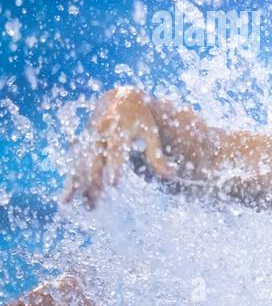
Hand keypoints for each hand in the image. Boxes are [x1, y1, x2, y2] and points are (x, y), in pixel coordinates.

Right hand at [61, 86, 176, 208]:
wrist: (119, 98)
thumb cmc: (140, 118)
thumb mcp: (150, 133)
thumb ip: (156, 155)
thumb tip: (171, 176)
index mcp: (119, 129)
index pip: (116, 150)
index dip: (115, 166)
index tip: (114, 184)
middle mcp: (100, 134)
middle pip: (95, 160)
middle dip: (94, 180)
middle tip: (96, 201)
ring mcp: (88, 140)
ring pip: (81, 165)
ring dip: (80, 186)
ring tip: (84, 206)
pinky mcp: (83, 144)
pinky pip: (75, 165)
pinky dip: (71, 181)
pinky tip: (66, 199)